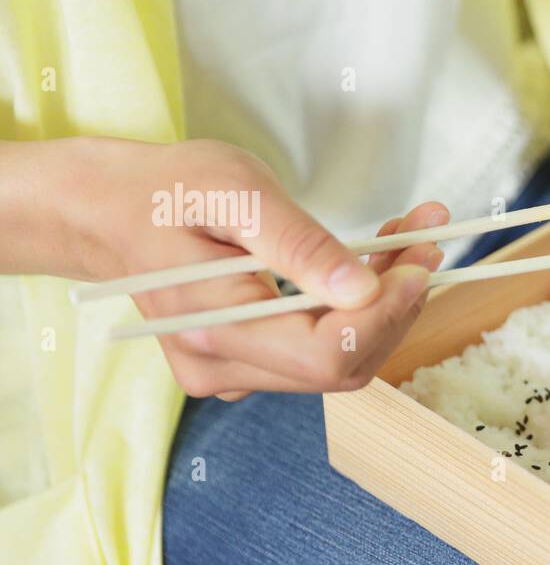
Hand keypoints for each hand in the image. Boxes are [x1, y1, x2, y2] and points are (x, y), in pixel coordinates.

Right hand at [61, 137, 444, 398]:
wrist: (109, 209)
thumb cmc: (166, 190)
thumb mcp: (237, 193)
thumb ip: (300, 246)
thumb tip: (363, 289)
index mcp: (213, 329)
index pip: (327, 352)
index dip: (387, 312)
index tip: (420, 257)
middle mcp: (221, 368)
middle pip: (343, 363)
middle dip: (397, 303)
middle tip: (425, 239)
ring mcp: (232, 374)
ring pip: (339, 360)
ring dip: (385, 305)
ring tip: (407, 242)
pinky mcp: (246, 365)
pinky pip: (319, 351)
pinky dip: (358, 312)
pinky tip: (372, 266)